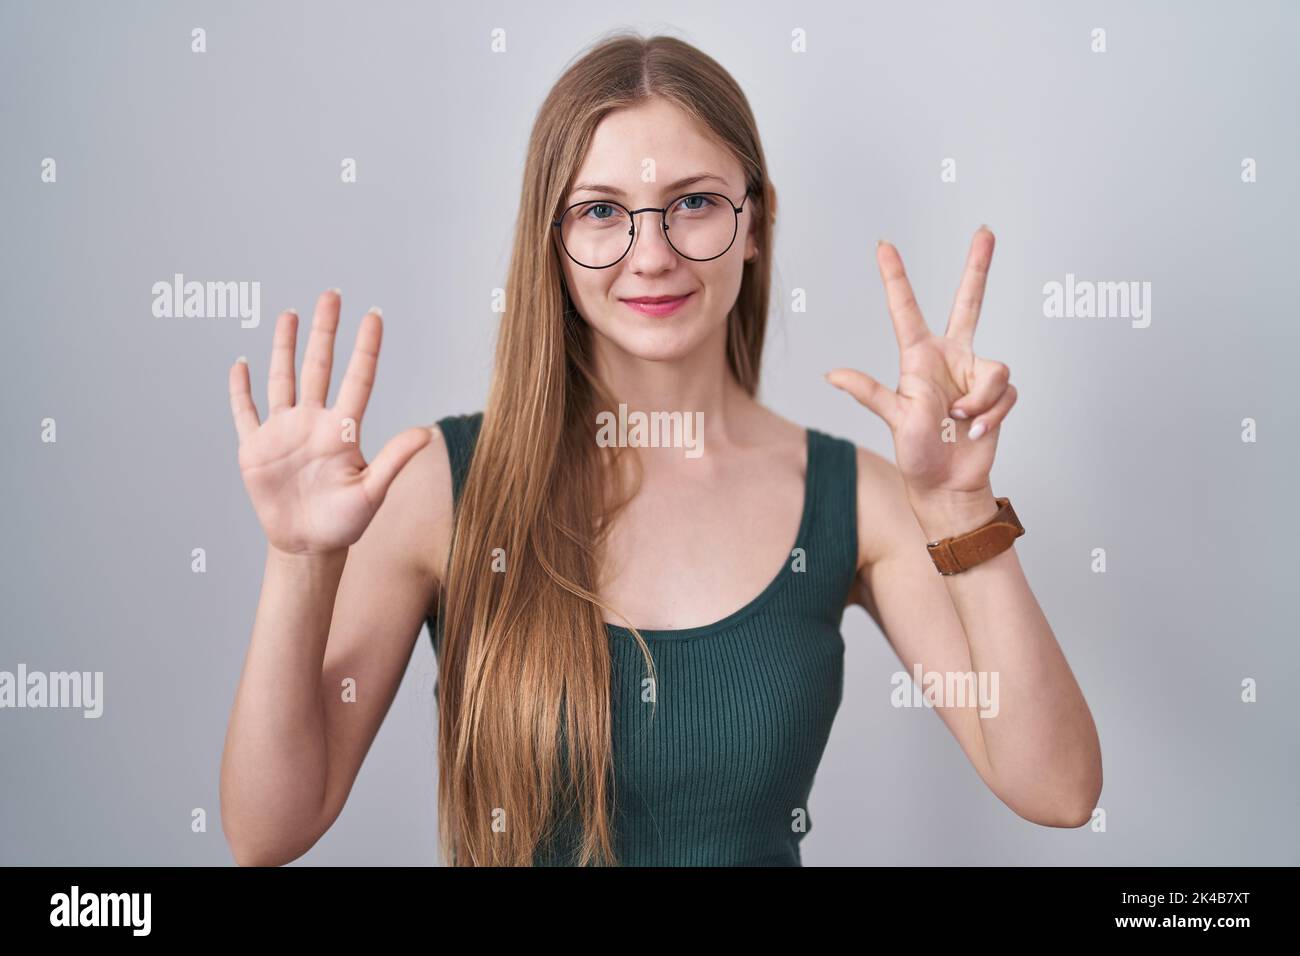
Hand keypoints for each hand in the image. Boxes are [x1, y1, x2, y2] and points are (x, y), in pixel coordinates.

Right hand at [227, 290, 431, 555]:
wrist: (308, 546)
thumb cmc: (345, 523)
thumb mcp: (373, 492)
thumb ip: (395, 460)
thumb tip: (427, 432)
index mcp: (342, 430)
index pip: (357, 378)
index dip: (366, 347)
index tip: (374, 315)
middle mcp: (313, 422)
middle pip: (320, 366)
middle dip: (325, 330)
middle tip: (331, 294)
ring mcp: (283, 432)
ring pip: (284, 378)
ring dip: (284, 347)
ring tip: (290, 315)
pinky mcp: (255, 448)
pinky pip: (245, 412)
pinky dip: (240, 390)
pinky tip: (242, 365)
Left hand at [827, 226, 1016, 499]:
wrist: (948, 484)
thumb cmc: (916, 452)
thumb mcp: (893, 418)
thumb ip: (869, 391)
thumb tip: (831, 374)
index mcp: (919, 357)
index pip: (906, 310)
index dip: (896, 277)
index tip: (884, 246)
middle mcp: (950, 357)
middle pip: (969, 303)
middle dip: (978, 267)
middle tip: (985, 231)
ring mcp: (976, 374)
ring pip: (994, 369)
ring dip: (979, 403)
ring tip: (960, 424)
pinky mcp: (998, 393)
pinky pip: (1005, 393)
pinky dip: (992, 415)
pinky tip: (976, 432)